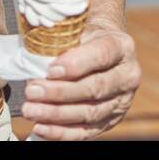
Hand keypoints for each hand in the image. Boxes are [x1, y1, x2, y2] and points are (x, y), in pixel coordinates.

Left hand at [21, 25, 140, 139]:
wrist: (101, 46)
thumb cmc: (84, 36)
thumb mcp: (78, 27)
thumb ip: (62, 38)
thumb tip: (35, 57)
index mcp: (121, 46)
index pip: (101, 55)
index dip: (76, 64)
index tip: (50, 70)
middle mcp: (128, 75)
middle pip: (95, 88)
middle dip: (60, 93)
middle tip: (31, 92)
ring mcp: (122, 100)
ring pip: (90, 112)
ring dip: (56, 114)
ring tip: (31, 110)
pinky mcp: (112, 120)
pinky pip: (87, 131)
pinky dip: (62, 132)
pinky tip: (41, 128)